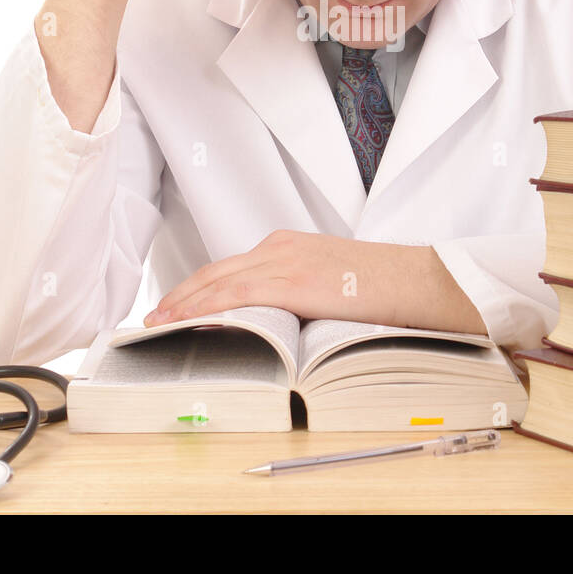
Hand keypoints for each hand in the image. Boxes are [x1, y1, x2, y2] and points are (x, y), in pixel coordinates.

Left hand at [142, 230, 487, 334]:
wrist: (421, 280)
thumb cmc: (386, 288)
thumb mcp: (332, 285)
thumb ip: (298, 296)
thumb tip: (270, 327)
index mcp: (289, 246)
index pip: (229, 268)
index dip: (196, 288)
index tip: (173, 306)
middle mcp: (281, 247)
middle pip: (215, 272)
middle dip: (179, 296)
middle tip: (152, 318)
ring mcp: (287, 262)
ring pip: (219, 283)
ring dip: (184, 305)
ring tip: (158, 326)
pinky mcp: (295, 282)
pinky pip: (239, 295)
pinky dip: (208, 308)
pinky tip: (188, 321)